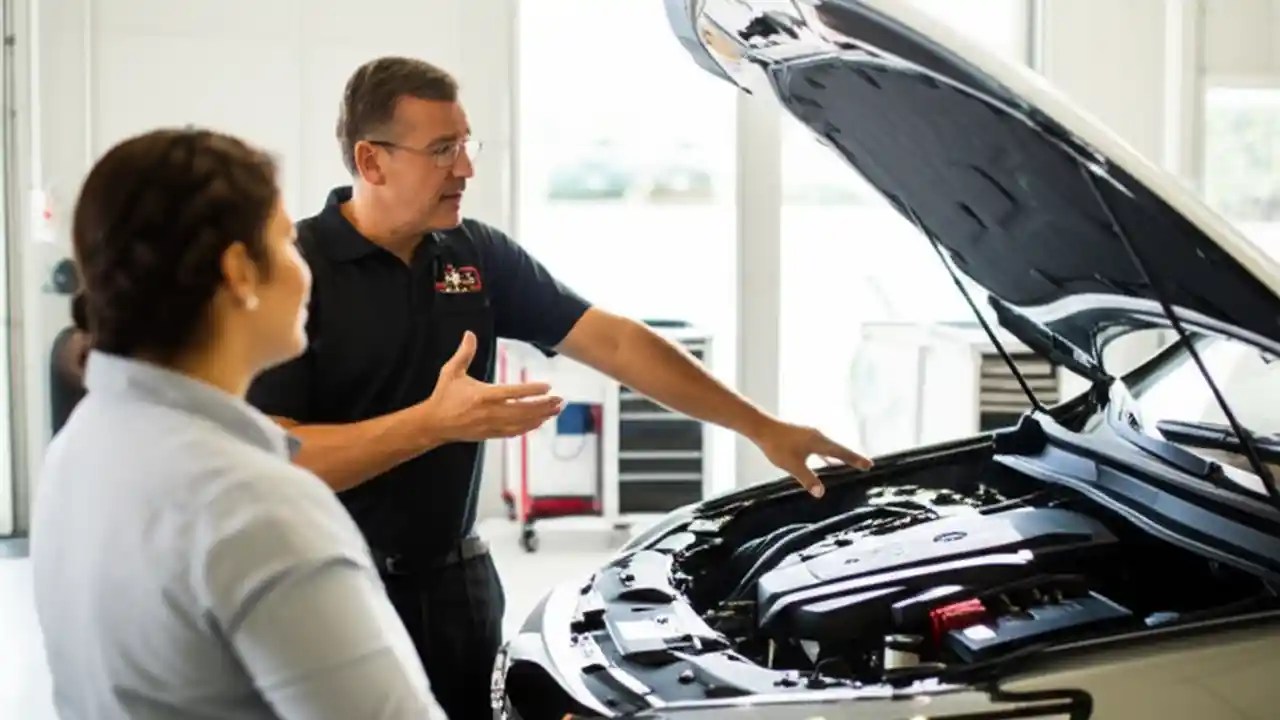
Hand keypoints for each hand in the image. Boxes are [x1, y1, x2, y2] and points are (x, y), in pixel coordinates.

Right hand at [420, 331, 563, 442]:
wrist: (434, 424)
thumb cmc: (444, 396)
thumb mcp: (451, 372)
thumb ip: (464, 353)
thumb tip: (469, 333)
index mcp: (483, 395)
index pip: (513, 392)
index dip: (532, 390)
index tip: (548, 386)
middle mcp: (490, 412)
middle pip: (523, 410)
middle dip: (544, 406)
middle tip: (560, 401)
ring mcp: (492, 425)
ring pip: (522, 423)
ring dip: (541, 417)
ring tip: (556, 410)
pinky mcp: (491, 434)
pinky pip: (515, 432)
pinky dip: (529, 427)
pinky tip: (540, 422)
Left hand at [750, 418, 872, 498]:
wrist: (762, 427)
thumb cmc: (778, 446)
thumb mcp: (793, 466)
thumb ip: (808, 479)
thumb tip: (821, 493)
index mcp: (819, 442)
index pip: (842, 453)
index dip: (855, 460)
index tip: (869, 465)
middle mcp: (818, 436)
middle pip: (839, 449)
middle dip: (851, 457)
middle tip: (865, 465)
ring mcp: (811, 435)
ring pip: (830, 447)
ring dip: (839, 456)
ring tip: (850, 464)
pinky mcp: (803, 436)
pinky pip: (821, 447)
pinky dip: (828, 454)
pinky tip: (826, 461)